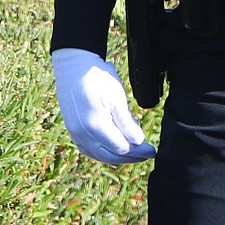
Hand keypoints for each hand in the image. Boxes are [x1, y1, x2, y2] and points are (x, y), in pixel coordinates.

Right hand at [52, 48, 155, 163]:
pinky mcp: (72, 130)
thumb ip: (126, 121)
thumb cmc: (97, 77)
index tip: (152, 150)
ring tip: (135, 155)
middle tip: (148, 155)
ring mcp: (75, 133)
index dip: (138, 151)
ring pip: (99, 155)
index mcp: (95, 124)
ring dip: (118, 158)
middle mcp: (83, 133)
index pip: (121, 147)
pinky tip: (114, 152)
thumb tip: (138, 141)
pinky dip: (103, 154)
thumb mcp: (116, 95)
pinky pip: (89, 150)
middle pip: (110, 155)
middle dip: (131, 158)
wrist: (73, 66)